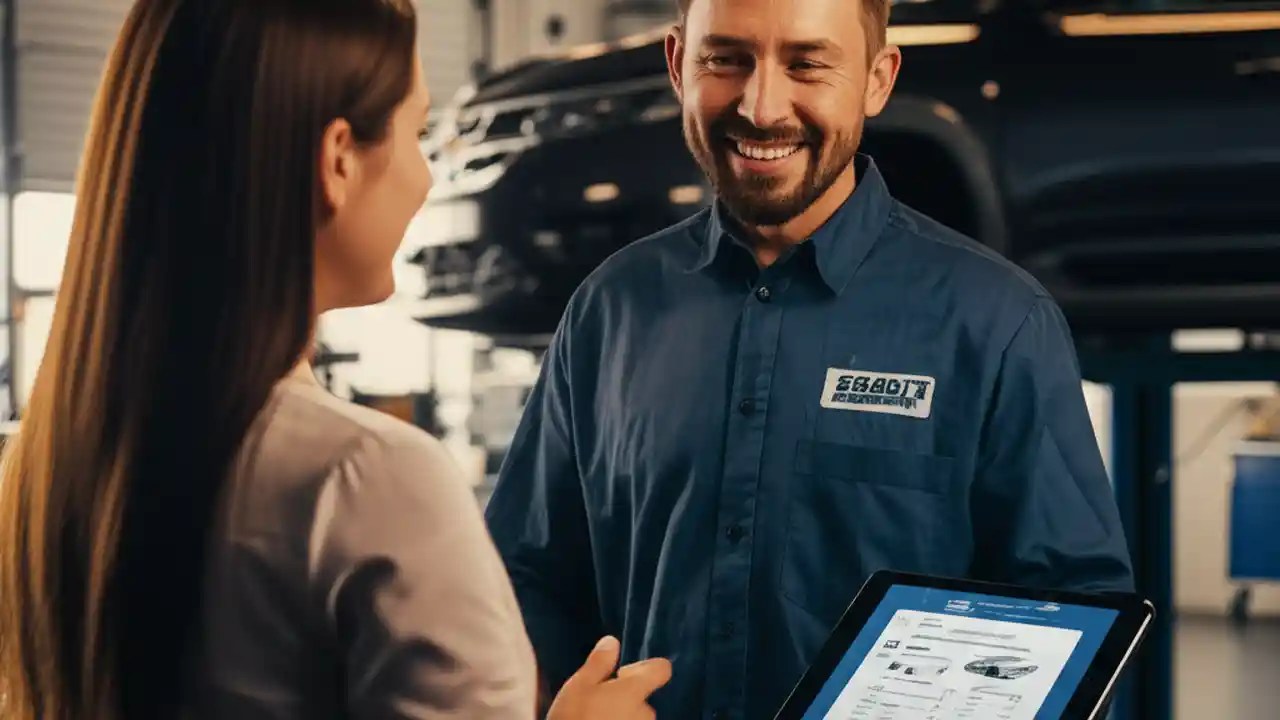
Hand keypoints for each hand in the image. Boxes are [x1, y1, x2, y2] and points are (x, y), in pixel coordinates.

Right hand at [546, 636, 671, 719]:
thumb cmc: (575, 719)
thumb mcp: (579, 686)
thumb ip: (599, 663)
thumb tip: (612, 641)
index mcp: (634, 691)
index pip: (662, 669)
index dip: (645, 667)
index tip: (620, 674)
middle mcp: (646, 714)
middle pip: (643, 698)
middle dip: (625, 698)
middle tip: (597, 703)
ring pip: (635, 718)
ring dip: (621, 716)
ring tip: (594, 719)